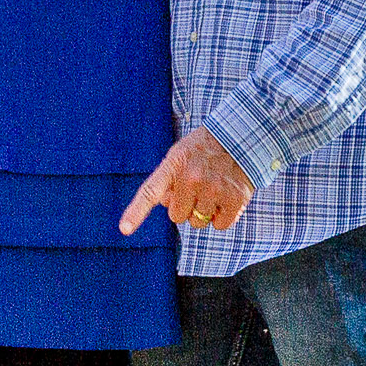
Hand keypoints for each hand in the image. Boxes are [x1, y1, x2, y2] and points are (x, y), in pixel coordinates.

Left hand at [121, 132, 255, 236]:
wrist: (240, 136)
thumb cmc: (203, 150)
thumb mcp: (179, 154)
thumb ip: (168, 179)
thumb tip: (168, 205)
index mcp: (174, 164)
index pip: (150, 191)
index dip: (136, 212)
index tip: (124, 229)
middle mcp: (192, 177)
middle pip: (177, 216)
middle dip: (184, 207)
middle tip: (196, 189)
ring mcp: (214, 189)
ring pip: (198, 222)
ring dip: (203, 212)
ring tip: (212, 190)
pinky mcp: (235, 199)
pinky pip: (220, 225)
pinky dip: (222, 217)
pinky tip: (225, 198)